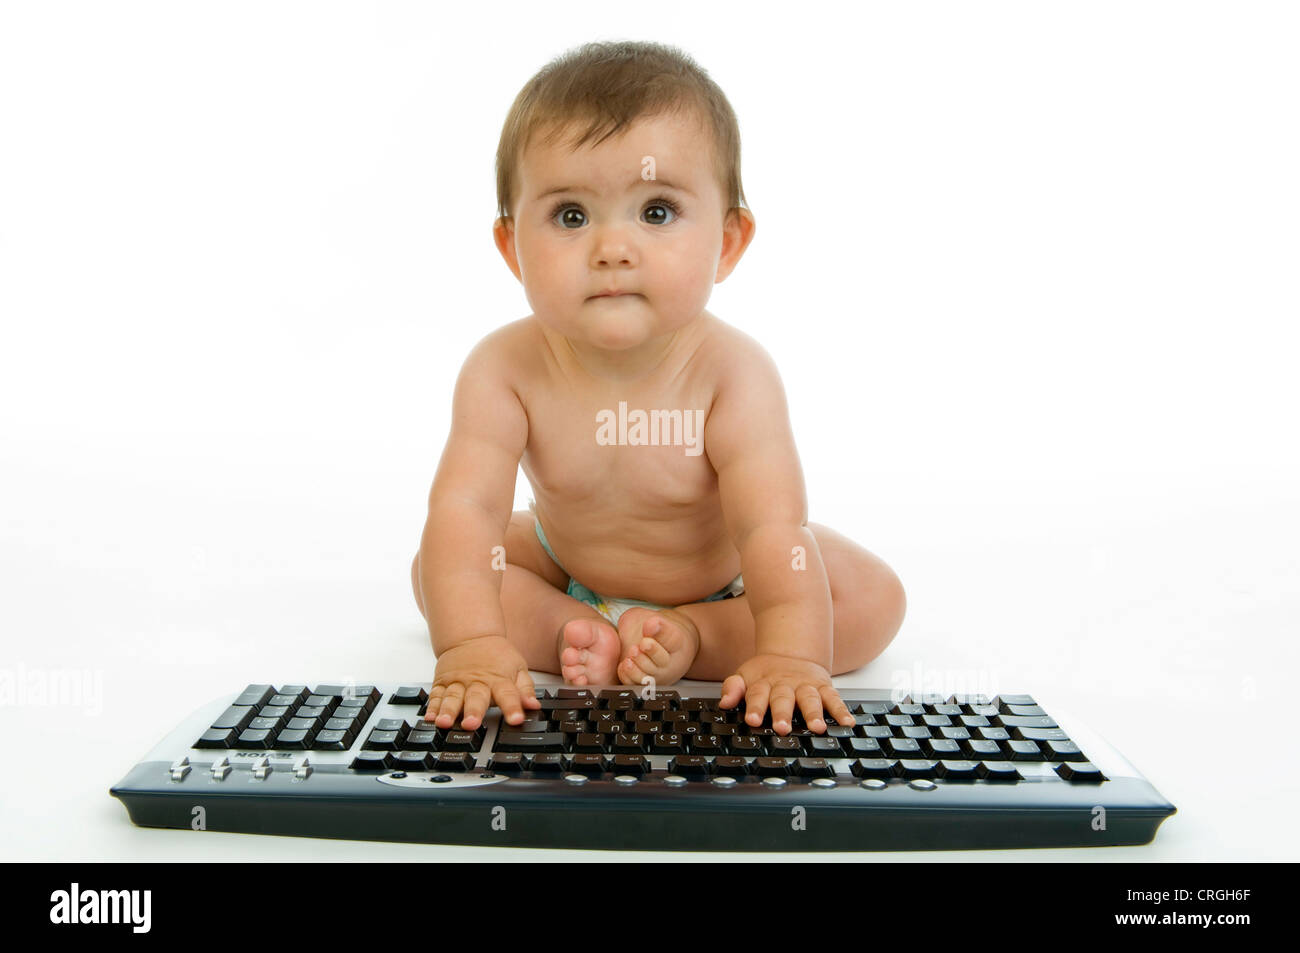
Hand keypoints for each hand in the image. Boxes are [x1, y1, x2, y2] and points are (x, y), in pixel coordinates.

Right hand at [426, 635, 540, 730]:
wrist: (471, 635)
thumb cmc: (496, 656)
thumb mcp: (518, 668)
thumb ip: (525, 689)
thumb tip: (534, 706)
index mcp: (498, 679)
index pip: (508, 694)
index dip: (513, 707)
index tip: (516, 719)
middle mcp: (477, 682)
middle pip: (475, 698)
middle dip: (473, 711)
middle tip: (471, 724)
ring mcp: (458, 682)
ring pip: (452, 698)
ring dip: (448, 711)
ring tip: (444, 722)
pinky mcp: (442, 682)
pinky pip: (436, 695)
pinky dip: (432, 707)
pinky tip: (430, 717)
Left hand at [719, 653, 853, 734]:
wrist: (792, 652)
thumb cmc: (766, 673)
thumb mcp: (745, 676)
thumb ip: (733, 688)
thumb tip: (724, 702)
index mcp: (764, 683)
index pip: (757, 695)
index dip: (755, 707)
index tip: (753, 719)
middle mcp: (786, 686)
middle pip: (784, 699)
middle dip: (783, 714)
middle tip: (783, 728)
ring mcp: (806, 687)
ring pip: (810, 700)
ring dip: (814, 714)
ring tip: (817, 728)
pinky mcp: (824, 688)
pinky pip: (834, 699)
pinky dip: (842, 711)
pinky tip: (847, 723)